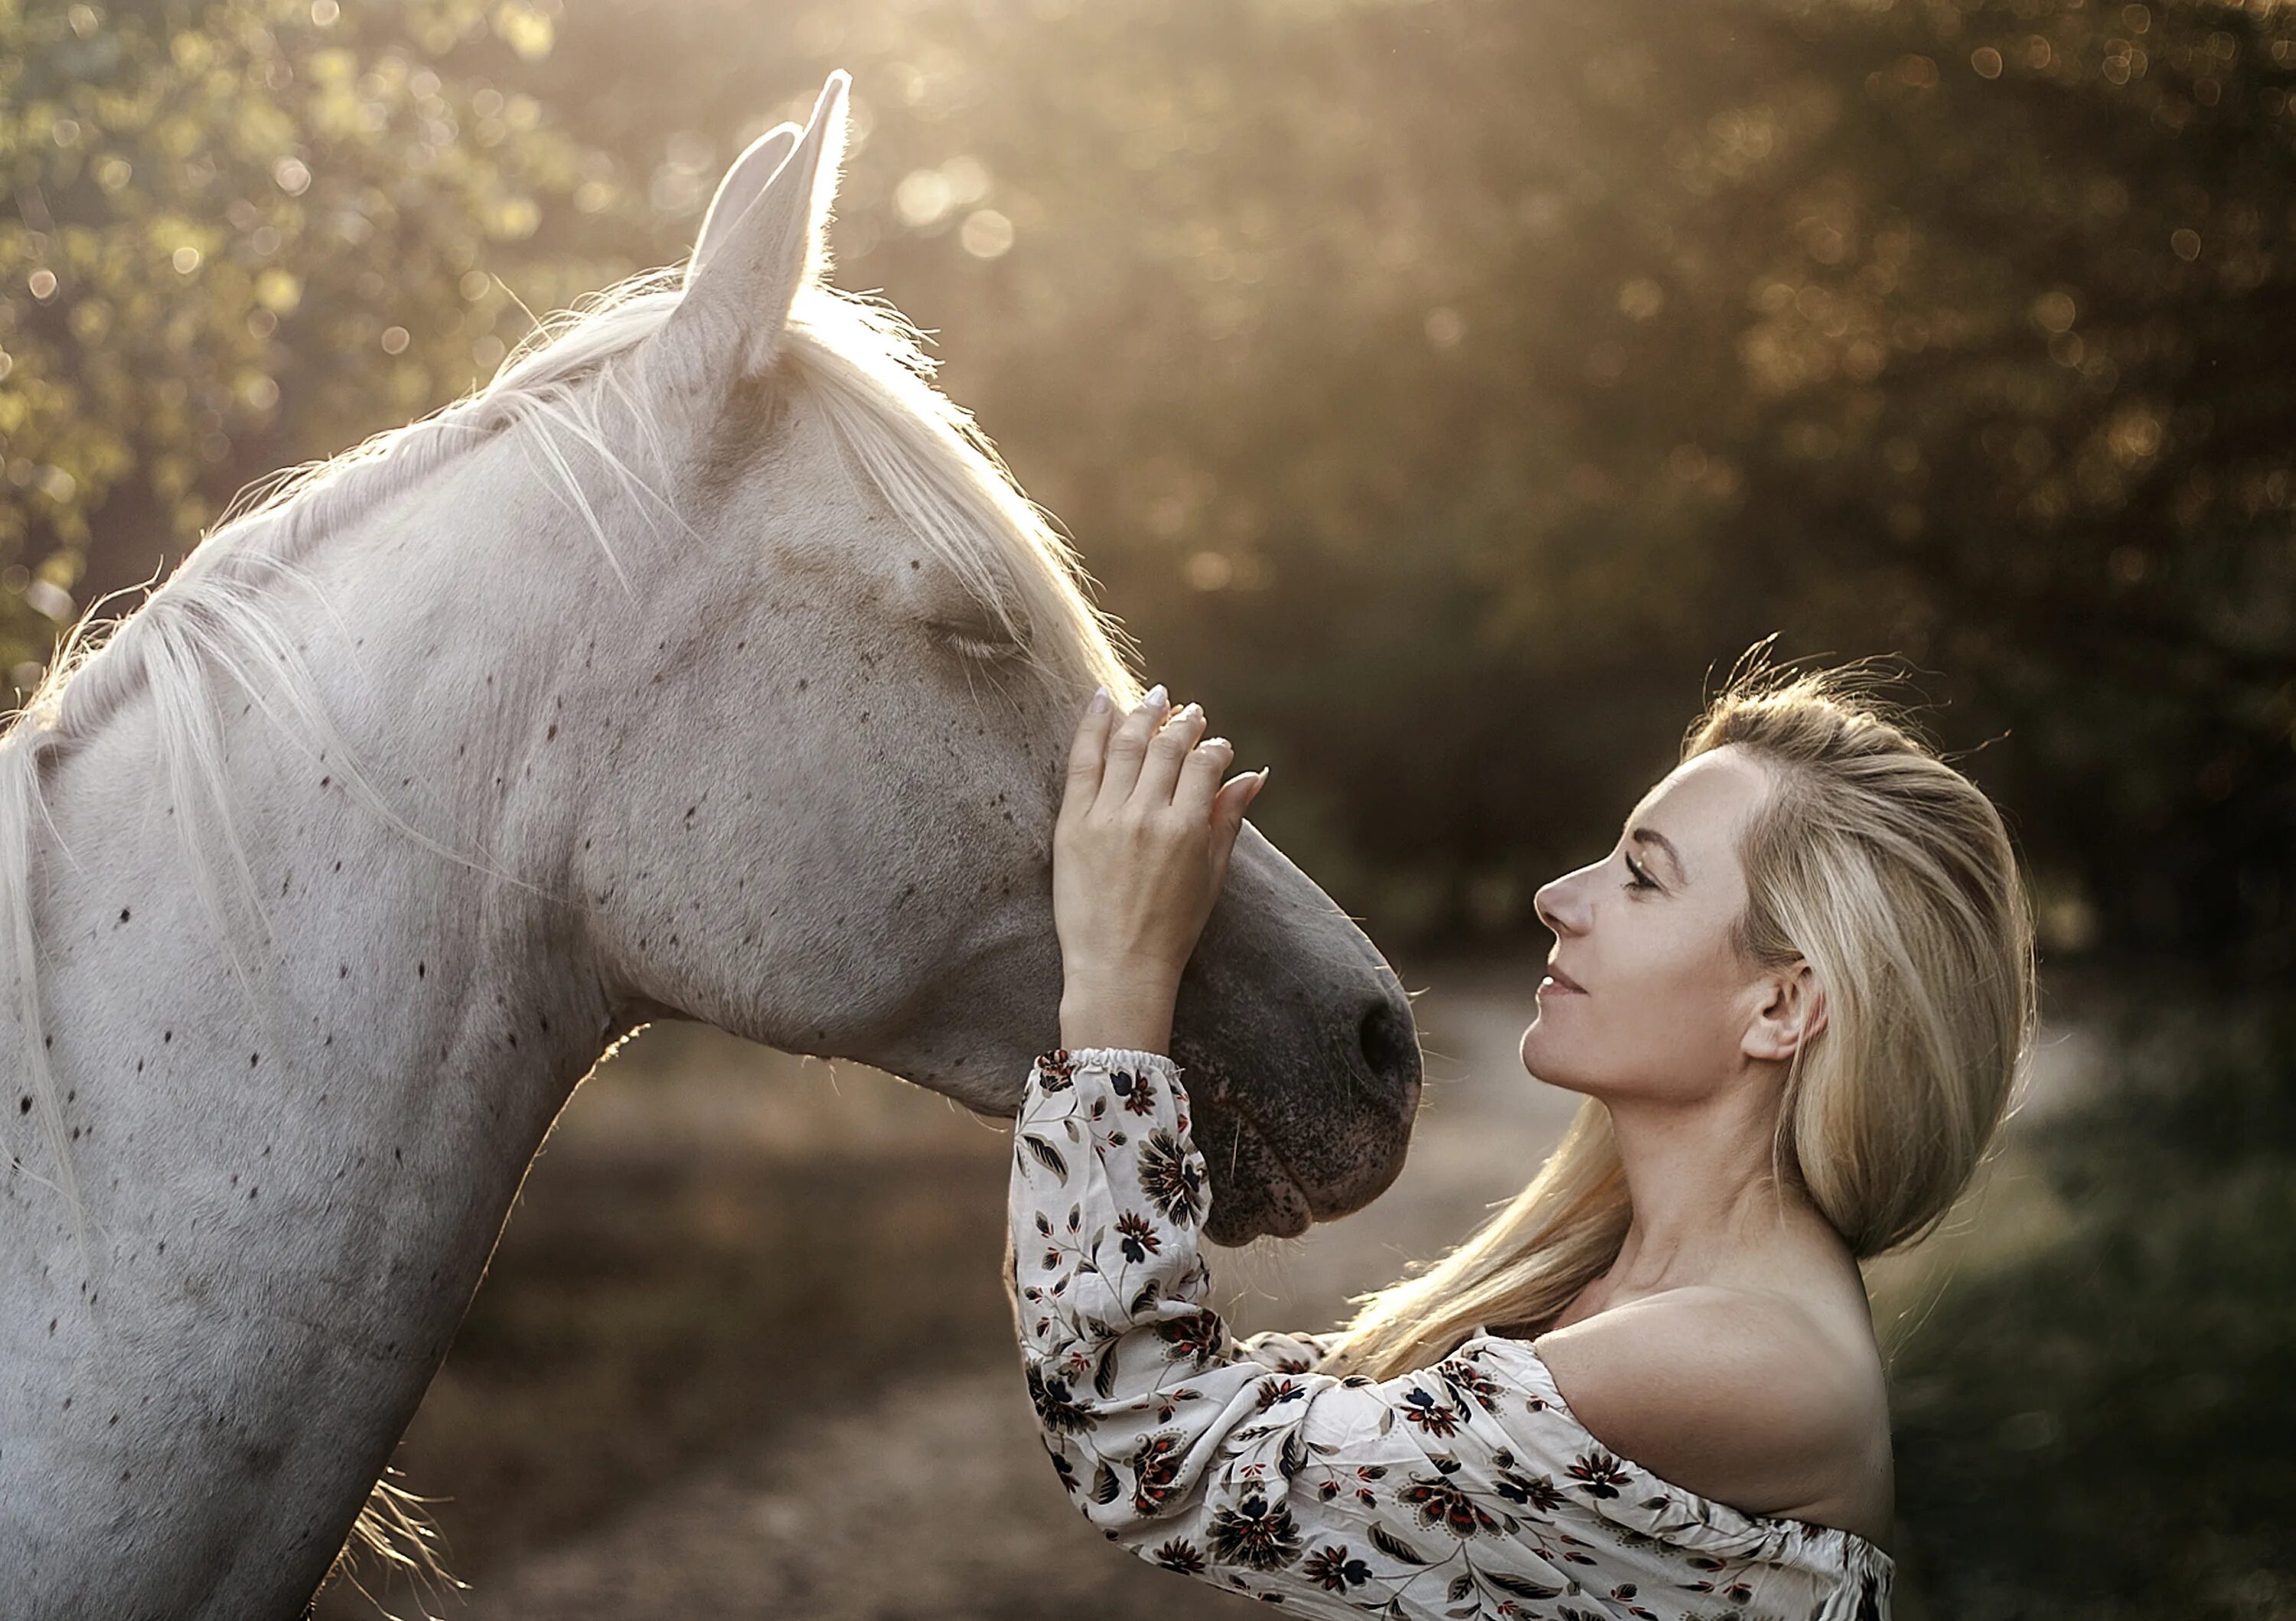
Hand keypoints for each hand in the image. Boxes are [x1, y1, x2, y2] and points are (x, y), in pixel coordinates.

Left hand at [1053, 684, 1267, 1052]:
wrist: (1117, 967)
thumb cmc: (1171, 929)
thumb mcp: (1212, 876)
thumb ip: (1228, 820)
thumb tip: (1254, 776)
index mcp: (1187, 830)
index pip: (1205, 765)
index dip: (1214, 747)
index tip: (1216, 744)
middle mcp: (1147, 815)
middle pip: (1167, 747)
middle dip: (1182, 722)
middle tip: (1189, 710)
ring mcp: (1106, 816)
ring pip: (1126, 744)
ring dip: (1143, 714)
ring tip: (1154, 698)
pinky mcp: (1072, 823)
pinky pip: (1083, 760)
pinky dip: (1092, 726)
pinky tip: (1101, 701)